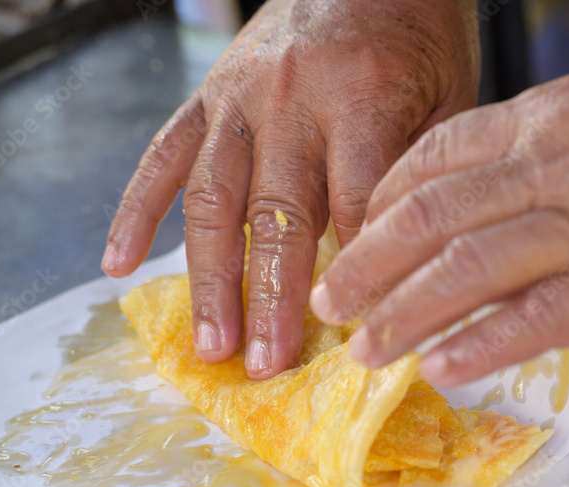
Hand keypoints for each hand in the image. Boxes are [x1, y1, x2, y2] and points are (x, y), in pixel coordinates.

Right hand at [101, 0, 478, 378]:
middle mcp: (294, 98)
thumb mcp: (450, 101)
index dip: (355, 278)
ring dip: (208, 277)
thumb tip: (403, 271)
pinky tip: (118, 265)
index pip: (357, 207)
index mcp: (364, 98)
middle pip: (278, 214)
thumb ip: (423, 179)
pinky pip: (163, 155)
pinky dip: (135, 211)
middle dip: (270, 298)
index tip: (350, 341)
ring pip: (213, 198)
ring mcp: (240, 95)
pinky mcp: (207, 92)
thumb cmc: (419, 39)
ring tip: (208, 344)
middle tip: (265, 365)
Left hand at [310, 34, 568, 385]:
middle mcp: (553, 170)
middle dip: (367, 266)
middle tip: (330, 305)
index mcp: (544, 121)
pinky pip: (539, 317)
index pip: (433, 160)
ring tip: (365, 349)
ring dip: (405, 314)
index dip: (381, 205)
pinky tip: (442, 366)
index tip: (354, 239)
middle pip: (429, 220)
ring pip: (468, 271)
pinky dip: (483, 343)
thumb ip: (545, 148)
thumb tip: (494, 195)